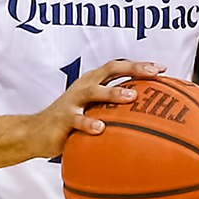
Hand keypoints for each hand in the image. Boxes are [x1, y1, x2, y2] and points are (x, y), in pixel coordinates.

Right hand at [27, 59, 164, 159]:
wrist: (36, 133)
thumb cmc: (71, 122)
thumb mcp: (94, 112)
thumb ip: (115, 110)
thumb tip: (148, 119)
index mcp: (93, 82)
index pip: (119, 67)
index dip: (139, 66)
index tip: (162, 69)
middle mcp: (84, 86)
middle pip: (110, 70)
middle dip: (133, 70)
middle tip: (153, 74)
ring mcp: (72, 101)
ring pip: (94, 92)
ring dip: (113, 92)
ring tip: (131, 96)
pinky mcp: (62, 118)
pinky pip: (77, 120)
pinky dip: (89, 123)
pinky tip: (101, 129)